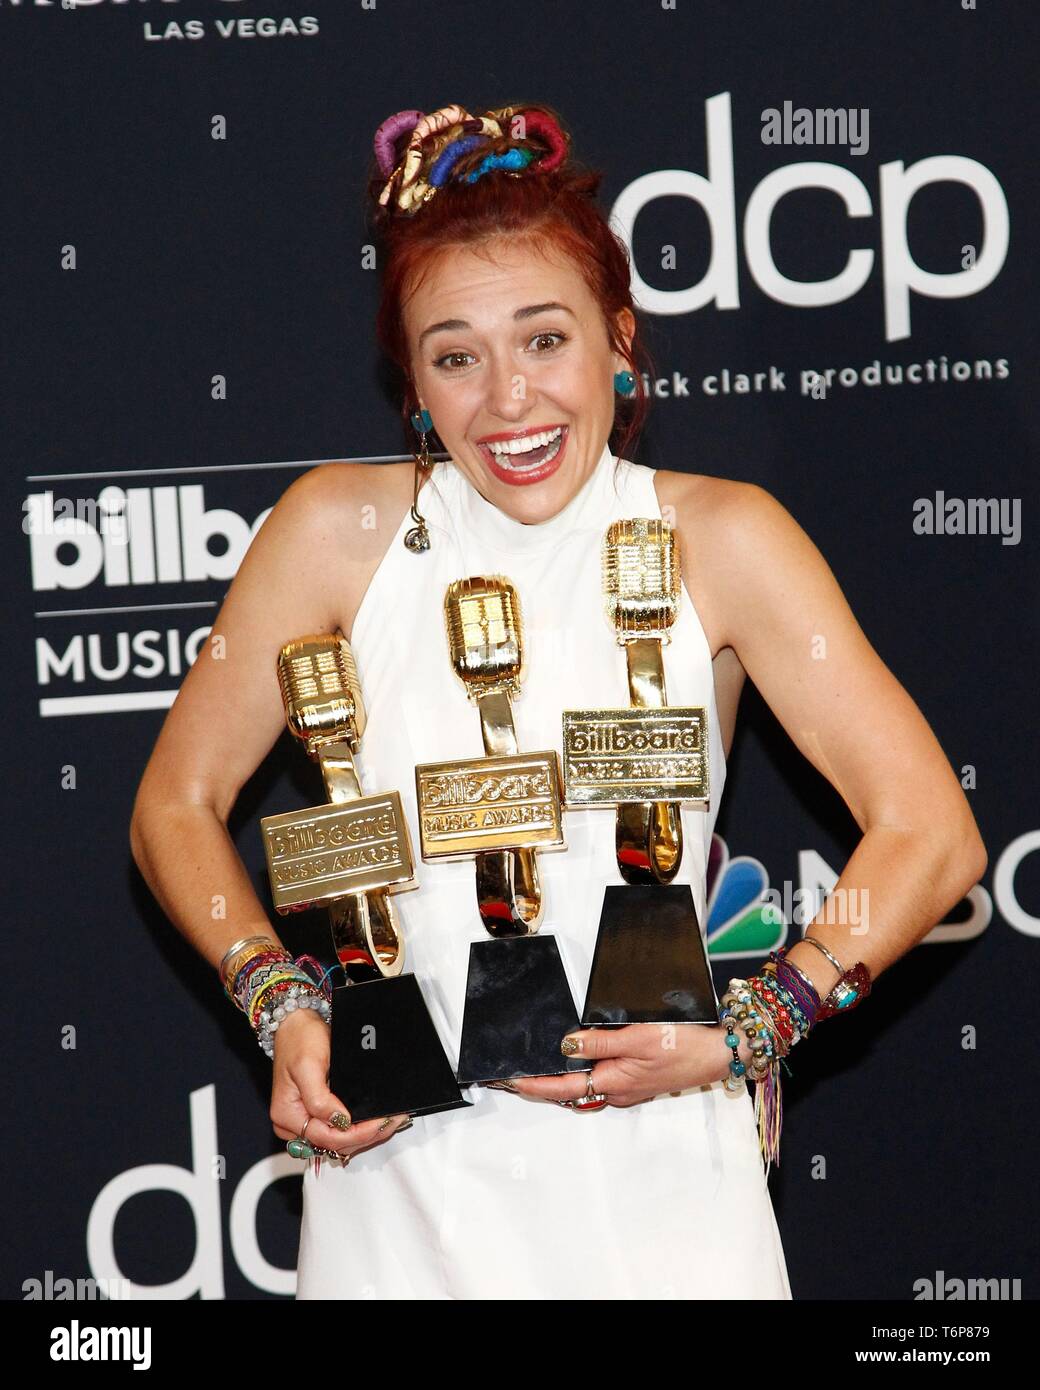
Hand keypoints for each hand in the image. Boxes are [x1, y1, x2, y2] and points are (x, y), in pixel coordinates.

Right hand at [269, 1008, 409, 1158]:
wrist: (295, 1026)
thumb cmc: (299, 1040)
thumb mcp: (308, 1065)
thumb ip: (319, 1099)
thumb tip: (339, 1121)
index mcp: (287, 1115)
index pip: (327, 1137)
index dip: (357, 1134)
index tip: (380, 1123)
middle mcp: (291, 1124)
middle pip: (334, 1143)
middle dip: (366, 1136)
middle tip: (392, 1122)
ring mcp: (302, 1122)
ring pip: (337, 1141)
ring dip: (364, 1135)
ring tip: (388, 1122)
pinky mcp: (312, 1116)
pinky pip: (336, 1131)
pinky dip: (356, 1129)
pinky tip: (372, 1123)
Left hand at [497, 1023, 748, 1107]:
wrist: (720, 1055)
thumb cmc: (683, 1044)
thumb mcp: (639, 1037)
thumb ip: (601, 1041)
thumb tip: (566, 1044)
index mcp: (614, 1081)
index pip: (563, 1086)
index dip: (534, 1085)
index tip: (509, 1082)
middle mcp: (618, 1090)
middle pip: (571, 1090)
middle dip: (541, 1084)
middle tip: (513, 1076)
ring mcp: (629, 1088)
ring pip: (586, 1086)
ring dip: (560, 1080)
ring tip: (536, 1068)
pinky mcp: (639, 1080)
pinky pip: (602, 1079)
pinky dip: (583, 1073)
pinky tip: (578, 1060)